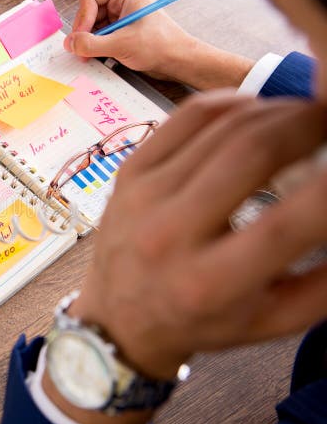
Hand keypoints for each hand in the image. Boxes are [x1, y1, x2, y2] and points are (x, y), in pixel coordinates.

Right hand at [64, 0, 253, 89]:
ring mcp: (120, 16)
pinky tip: (98, 57)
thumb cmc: (160, 45)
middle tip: (82, 50)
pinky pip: (98, 35)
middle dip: (84, 30)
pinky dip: (95, 46)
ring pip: (91, 25)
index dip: (82, 15)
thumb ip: (92, 44)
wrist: (178, 60)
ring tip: (91, 56)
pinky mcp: (119, 30)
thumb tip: (70, 43)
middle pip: (88, 10)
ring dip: (89, 41)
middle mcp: (120, 1)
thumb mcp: (122, 44)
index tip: (81, 36)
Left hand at [70, 95, 326, 380]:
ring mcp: (143, 195)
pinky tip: (259, 110)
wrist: (117, 317)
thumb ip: (326, 282)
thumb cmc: (203, 320)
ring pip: (222, 125)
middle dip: (309, 124)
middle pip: (252, 152)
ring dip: (277, 109)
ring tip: (308, 115)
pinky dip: (233, 103)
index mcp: (210, 283)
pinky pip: (188, 116)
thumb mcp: (272, 320)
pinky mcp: (129, 170)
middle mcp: (169, 234)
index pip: (287, 222)